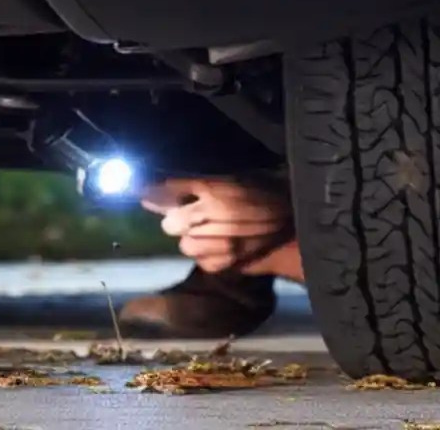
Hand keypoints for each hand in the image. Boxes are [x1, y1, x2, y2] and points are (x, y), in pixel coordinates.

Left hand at [141, 176, 292, 273]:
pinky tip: (219, 247)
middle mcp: (214, 215)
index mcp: (214, 189)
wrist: (296, 220)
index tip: (143, 194)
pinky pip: (201, 261)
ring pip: (184, 245)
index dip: (153, 194)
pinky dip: (206, 255)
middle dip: (176, 220)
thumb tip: (151, 190)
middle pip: (171, 224)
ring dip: (190, 239)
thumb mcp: (229, 177)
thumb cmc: (261, 191)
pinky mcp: (227, 262)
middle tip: (190, 217)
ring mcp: (220, 242)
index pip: (169, 191)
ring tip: (207, 233)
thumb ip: (191, 184)